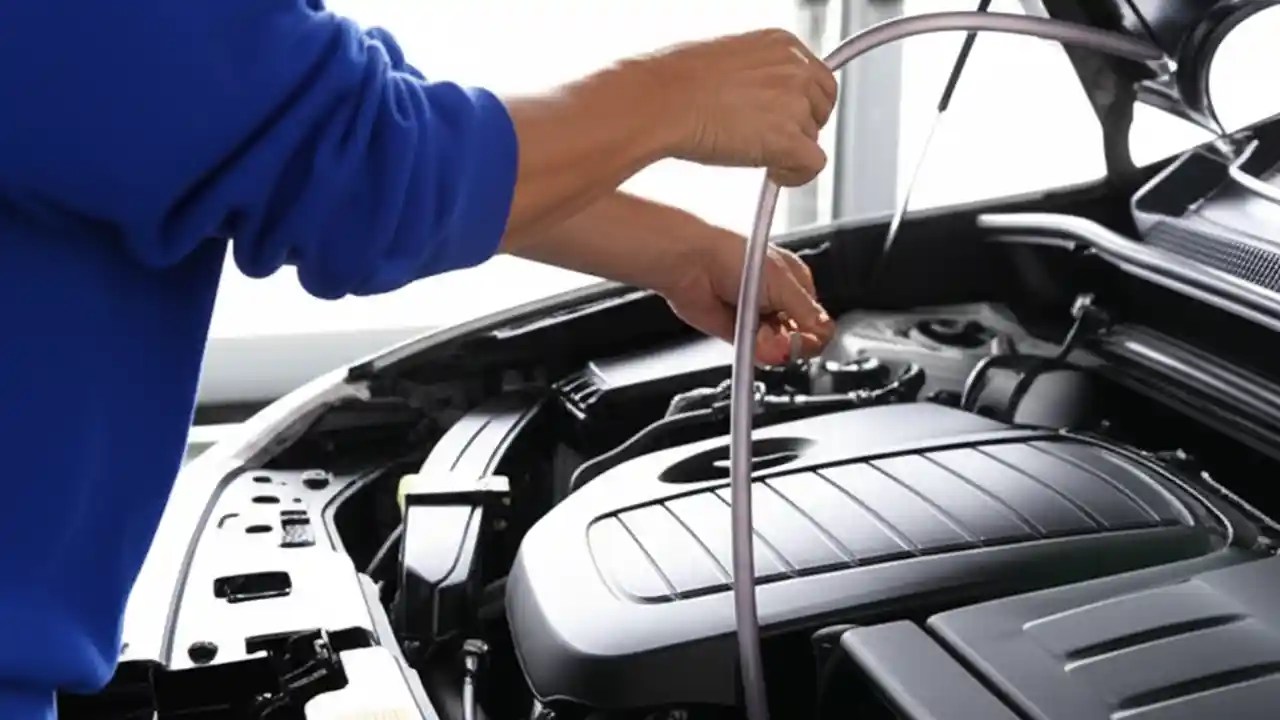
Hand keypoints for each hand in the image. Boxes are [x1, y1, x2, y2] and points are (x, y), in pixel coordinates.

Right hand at [636, 29, 837, 186]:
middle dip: (800, 129)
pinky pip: (813, 165)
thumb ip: (759, 76)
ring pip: (813, 139)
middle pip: (822, 110)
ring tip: (754, 153)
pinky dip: (796, 176)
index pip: (818, 80)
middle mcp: (795, 69)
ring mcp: (795, 104)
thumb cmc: (675, 85)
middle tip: (770, 141)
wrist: (659, 102)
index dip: (803, 106)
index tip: (787, 120)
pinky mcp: (789, 139)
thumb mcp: (728, 62)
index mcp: (782, 44)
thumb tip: (765, 102)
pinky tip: (773, 174)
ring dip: (788, 151)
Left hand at [655, 230, 834, 365]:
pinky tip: (752, 340)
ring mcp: (758, 319)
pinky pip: (756, 355)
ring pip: (779, 351)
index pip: (818, 321)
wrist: (692, 264)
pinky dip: (756, 353)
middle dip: (792, 342)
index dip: (814, 334)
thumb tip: (826, 334)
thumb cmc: (732, 256)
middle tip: (781, 334)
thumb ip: (808, 313)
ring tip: (761, 332)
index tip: (806, 336)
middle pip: (801, 340)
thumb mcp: (782, 283)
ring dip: (772, 347)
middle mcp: (779, 302)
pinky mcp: (739, 334)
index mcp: (796, 283)